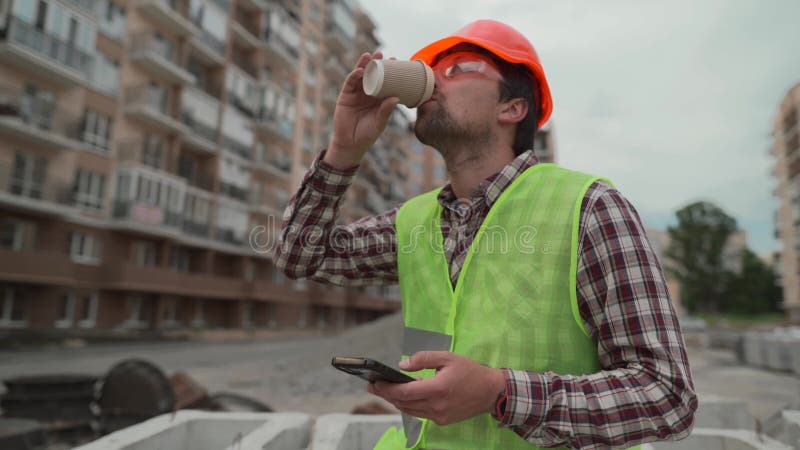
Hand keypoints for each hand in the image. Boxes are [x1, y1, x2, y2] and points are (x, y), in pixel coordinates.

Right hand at [325, 51, 399, 169]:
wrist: (351, 144)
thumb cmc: (368, 134)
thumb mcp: (380, 122)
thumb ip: (386, 110)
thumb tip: (396, 98)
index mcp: (378, 98)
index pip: (384, 82)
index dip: (389, 72)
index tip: (396, 61)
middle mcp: (367, 93)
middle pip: (371, 75)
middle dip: (376, 64)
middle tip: (382, 54)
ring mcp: (356, 94)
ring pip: (360, 76)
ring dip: (364, 65)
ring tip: (369, 56)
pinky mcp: (345, 96)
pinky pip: (350, 83)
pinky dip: (354, 76)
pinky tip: (359, 70)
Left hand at [367, 351, 505, 425]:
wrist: (490, 392)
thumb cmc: (470, 372)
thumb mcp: (447, 357)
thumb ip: (423, 359)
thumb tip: (402, 365)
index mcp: (438, 389)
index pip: (404, 392)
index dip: (386, 388)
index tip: (374, 382)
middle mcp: (437, 406)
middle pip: (403, 403)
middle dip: (386, 394)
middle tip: (373, 386)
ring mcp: (439, 416)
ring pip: (409, 410)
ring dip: (395, 401)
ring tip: (384, 390)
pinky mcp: (442, 421)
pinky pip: (420, 413)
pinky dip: (409, 405)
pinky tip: (404, 396)